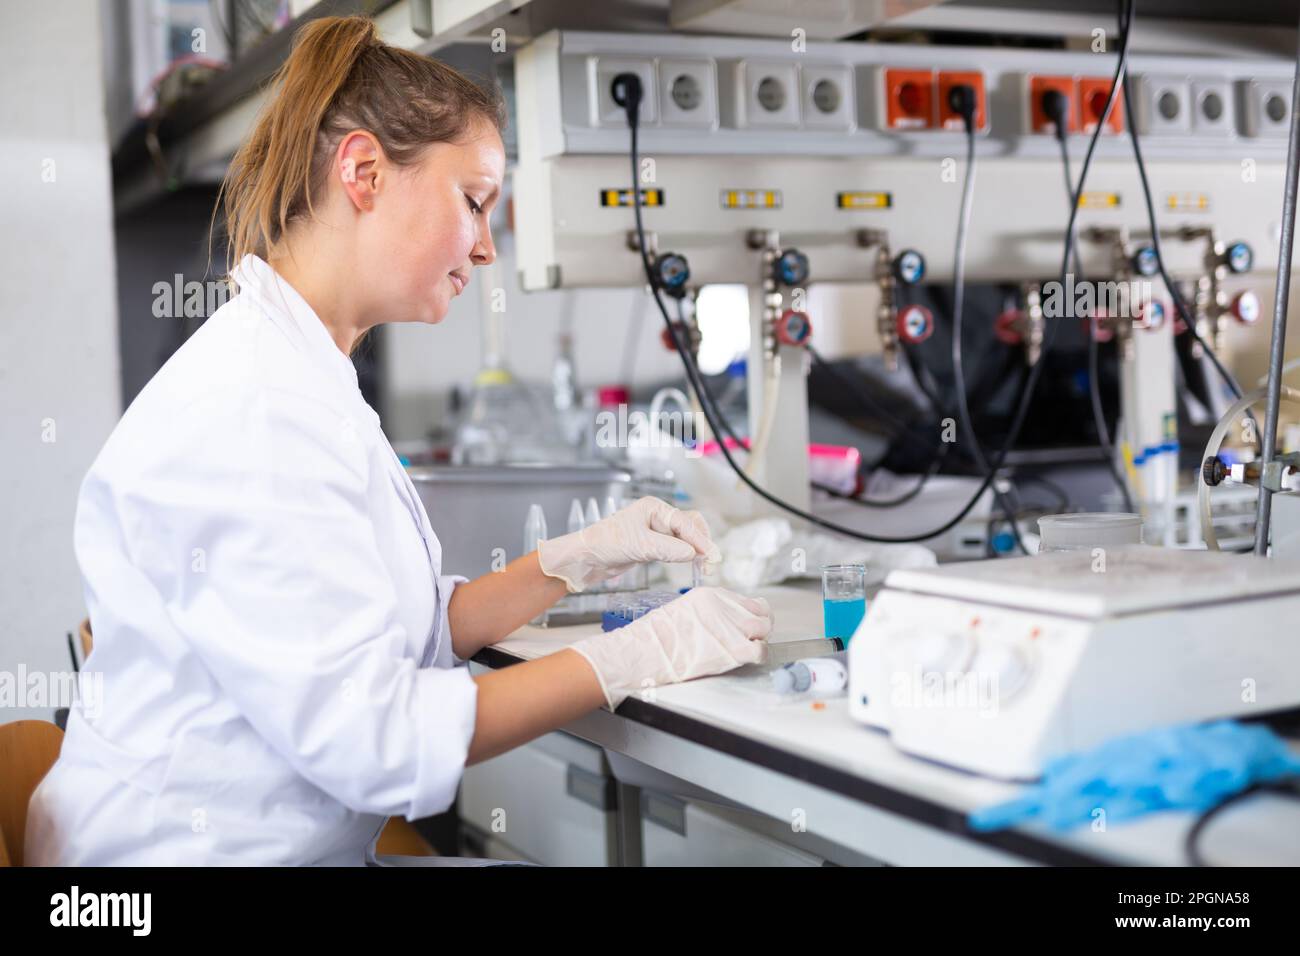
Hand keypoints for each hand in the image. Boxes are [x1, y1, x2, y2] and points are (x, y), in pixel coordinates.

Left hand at [537, 496, 721, 593]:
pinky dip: (686, 556)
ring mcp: (656, 531)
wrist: (587, 557)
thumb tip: (694, 554)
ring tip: (704, 567)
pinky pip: (677, 547)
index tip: (713, 556)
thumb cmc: (606, 543)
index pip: (685, 522)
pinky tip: (692, 565)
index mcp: (654, 508)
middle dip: (702, 543)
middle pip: (691, 526)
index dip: (700, 540)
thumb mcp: (640, 545)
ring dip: (696, 551)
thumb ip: (669, 549)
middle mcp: (657, 516)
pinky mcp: (653, 545)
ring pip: (686, 538)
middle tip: (710, 564)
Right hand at [569, 587, 771, 708]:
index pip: (747, 601)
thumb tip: (723, 623)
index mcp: (711, 595)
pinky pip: (761, 650)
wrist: (645, 651)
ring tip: (747, 648)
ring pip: (764, 629)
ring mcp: (730, 627)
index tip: (749, 623)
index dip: (751, 614)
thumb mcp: (682, 610)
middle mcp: (723, 607)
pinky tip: (748, 658)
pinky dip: (759, 655)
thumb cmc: (656, 637)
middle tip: (753, 637)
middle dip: (759, 626)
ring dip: (759, 639)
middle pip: (760, 613)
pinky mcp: (734, 649)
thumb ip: (707, 613)